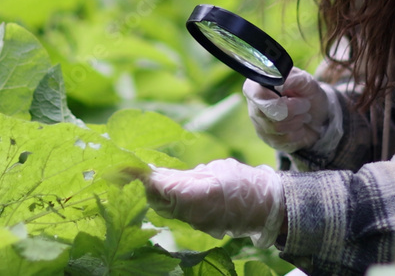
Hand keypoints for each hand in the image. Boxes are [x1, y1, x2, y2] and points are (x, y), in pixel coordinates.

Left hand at [141, 158, 284, 246]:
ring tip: (145, 176)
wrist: (268, 207)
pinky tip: (166, 188)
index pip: (160, 188)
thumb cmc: (246, 183)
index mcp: (197, 195)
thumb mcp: (217, 170)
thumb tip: (166, 178)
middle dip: (144, 186)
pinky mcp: (201, 226)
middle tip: (129, 170)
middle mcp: (193, 214)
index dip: (142, 178)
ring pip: (166, 208)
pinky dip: (169, 200)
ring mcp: (197, 223)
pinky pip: (178, 213)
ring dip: (155, 193)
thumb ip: (189, 176)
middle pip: (158, 201)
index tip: (126, 167)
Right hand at [243, 67, 338, 152]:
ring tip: (303, 114)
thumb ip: (293, 78)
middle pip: (265, 112)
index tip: (290, 96)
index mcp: (257, 85)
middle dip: (292, 109)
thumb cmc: (307, 93)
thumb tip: (280, 84)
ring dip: (297, 121)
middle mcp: (254, 105)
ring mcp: (259, 124)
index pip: (255, 93)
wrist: (317, 115)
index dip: (274, 98)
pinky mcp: (267, 139)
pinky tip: (299, 126)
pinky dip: (296, 133)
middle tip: (305, 104)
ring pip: (275, 127)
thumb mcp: (306, 81)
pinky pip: (281, 140)